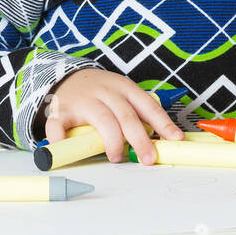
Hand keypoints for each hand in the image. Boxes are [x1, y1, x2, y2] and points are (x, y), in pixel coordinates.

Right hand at [43, 69, 183, 164]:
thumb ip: (137, 114)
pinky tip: (68, 151)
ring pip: (103, 120)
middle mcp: (106, 92)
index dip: (163, 123)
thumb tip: (160, 140)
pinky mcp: (62, 110)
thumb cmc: (101, 92)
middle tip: (148, 158)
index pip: (148, 106)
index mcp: (125, 88)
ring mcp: (84, 100)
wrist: (68, 77)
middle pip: (127, 116)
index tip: (175, 139)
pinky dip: (63, 141)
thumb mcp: (123, 95)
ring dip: (112, 142)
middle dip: (140, 139)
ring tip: (116, 157)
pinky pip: (61, 126)